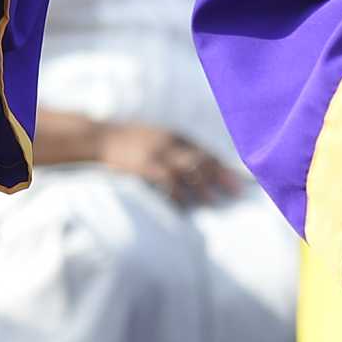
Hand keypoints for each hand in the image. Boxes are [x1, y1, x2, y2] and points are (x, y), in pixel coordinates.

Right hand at [97, 122, 242, 206]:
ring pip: (187, 170)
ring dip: (203, 186)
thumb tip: (196, 170)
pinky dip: (177, 193)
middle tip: (237, 191)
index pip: (206, 151)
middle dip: (221, 176)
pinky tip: (184, 205)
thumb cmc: (130, 140)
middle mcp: (171, 142)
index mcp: (176, 135)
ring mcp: (158, 152)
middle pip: (202, 159)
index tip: (240, 178)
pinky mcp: (145, 164)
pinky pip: (166, 179)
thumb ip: (175, 149)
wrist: (102, 136)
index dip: (224, 165)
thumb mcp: (156, 138)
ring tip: (214, 201)